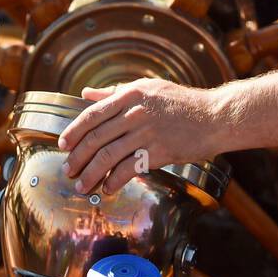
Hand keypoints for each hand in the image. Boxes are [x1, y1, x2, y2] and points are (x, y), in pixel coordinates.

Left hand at [58, 79, 227, 193]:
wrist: (214, 116)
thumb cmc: (181, 102)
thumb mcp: (148, 88)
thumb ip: (115, 92)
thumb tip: (87, 93)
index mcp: (130, 94)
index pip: (92, 114)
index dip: (73, 131)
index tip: (63, 145)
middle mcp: (135, 112)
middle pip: (96, 137)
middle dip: (78, 157)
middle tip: (69, 170)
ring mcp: (147, 132)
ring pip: (108, 155)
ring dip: (91, 174)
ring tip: (82, 185)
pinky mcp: (159, 152)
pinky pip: (128, 169)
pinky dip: (114, 181)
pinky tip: (107, 188)